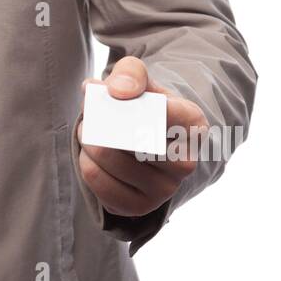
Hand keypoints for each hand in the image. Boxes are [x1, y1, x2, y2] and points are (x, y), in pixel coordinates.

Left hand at [75, 56, 205, 218]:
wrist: (145, 140)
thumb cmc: (142, 106)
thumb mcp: (141, 80)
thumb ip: (130, 73)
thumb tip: (115, 91)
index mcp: (193, 125)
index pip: (165, 112)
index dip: (131, 104)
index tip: (112, 97)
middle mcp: (187, 162)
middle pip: (134, 140)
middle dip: (102, 126)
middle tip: (88, 118)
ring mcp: (166, 189)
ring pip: (113, 162)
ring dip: (88, 144)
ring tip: (87, 133)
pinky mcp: (140, 207)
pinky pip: (102, 186)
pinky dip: (87, 166)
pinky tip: (89, 155)